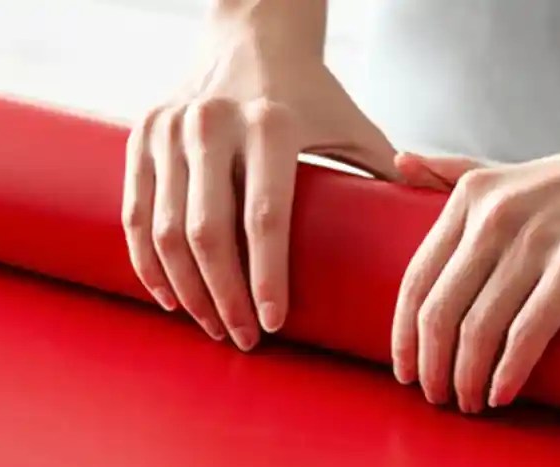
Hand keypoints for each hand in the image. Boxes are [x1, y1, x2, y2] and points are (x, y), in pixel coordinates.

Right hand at [123, 12, 397, 350]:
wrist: (251, 33)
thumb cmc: (309, 92)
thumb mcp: (352, 125)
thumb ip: (384, 178)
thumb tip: (424, 243)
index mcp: (271, 123)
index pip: (264, 217)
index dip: (266, 278)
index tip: (270, 325)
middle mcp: (214, 123)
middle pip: (208, 233)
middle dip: (223, 298)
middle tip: (241, 339)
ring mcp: (171, 128)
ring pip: (165, 230)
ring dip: (186, 290)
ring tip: (211, 326)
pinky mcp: (143, 134)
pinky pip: (135, 213)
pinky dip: (147, 263)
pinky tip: (168, 297)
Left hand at [391, 115, 559, 412]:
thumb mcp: (514, 170)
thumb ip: (457, 171)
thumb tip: (399, 160)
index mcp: (472, 196)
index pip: (416, 278)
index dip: (403, 333)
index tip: (404, 370)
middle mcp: (496, 215)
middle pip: (440, 309)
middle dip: (431, 366)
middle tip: (436, 399)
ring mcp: (537, 239)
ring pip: (478, 328)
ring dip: (466, 378)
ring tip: (469, 405)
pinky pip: (528, 332)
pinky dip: (509, 371)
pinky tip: (500, 395)